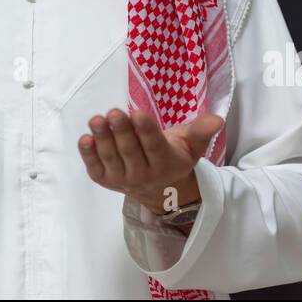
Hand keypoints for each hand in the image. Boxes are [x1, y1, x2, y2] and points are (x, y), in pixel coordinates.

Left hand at [78, 108, 222, 213]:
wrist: (159, 189)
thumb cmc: (173, 156)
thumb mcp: (191, 145)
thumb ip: (201, 132)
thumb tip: (217, 120)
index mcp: (166, 163)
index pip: (154, 147)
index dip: (145, 131)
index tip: (137, 114)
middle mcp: (143, 174)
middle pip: (130, 151)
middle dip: (121, 131)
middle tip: (114, 112)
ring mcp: (122, 179)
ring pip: (111, 158)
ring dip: (102, 139)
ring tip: (97, 120)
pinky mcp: (105, 180)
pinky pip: (95, 167)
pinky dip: (88, 155)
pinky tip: (85, 139)